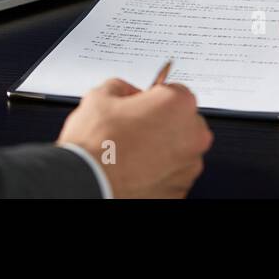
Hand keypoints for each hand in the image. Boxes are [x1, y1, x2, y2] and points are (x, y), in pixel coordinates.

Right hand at [58, 78, 213, 197]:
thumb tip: (126, 93)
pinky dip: (160, 173)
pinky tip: (136, 170)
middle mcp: (193, 135)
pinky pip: (173, 175)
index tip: (144, 106)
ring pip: (180, 151)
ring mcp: (189, 166)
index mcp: (179, 104)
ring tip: (132, 153)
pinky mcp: (180, 191)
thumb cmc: (95, 145)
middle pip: (183, 122)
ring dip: (163, 150)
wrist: (85, 182)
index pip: (176, 93)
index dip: (155, 99)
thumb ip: (122, 87)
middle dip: (163, 124)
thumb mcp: (100, 96)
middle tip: (135, 130)